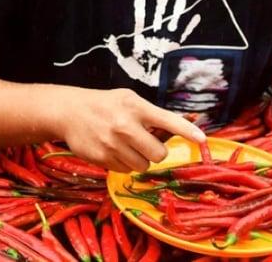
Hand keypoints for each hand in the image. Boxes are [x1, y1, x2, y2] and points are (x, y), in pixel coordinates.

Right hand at [59, 87, 205, 172]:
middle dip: (156, 152)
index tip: (202, 139)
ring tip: (128, 146)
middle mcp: (125, 126)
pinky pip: (124, 171)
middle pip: (158, 154)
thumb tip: (179, 128)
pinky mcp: (101, 159)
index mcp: (135, 107)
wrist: (70, 112)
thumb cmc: (105, 104)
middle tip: (147, 144)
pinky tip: (114, 150)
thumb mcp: (129, 99)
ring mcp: (112, 144)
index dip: (186, 131)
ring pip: (142, 166)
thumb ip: (151, 114)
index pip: (167, 120)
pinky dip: (124, 164)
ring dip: (140, 160)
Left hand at [105, 0, 202, 84]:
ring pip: (172, 21)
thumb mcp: (124, 60)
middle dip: (161, 5)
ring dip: (176, 10)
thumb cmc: (137, 70)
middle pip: (158, 16)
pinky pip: (184, 34)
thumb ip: (117, 48)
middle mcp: (154, 34)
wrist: (152, 82)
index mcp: (141, 36)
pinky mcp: (177, 46)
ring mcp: (166, 39)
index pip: (140, 19)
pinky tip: (196, 16)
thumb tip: (109, 38)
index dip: (140, 8)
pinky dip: (190, 26)